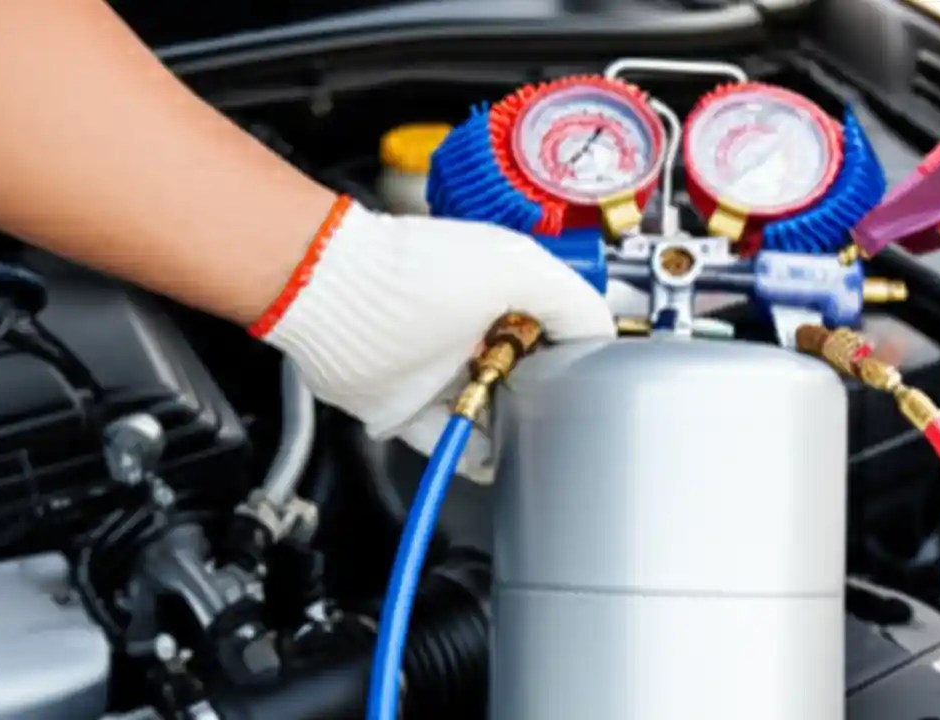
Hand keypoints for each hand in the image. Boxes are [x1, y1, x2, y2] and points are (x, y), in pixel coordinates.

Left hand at [253, 197, 613, 455]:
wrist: (338, 297)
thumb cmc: (416, 270)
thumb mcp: (520, 266)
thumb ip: (573, 302)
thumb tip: (601, 337)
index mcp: (501, 291)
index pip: (557, 329)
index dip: (577, 351)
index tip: (595, 374)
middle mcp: (470, 331)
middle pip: (526, 377)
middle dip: (549, 397)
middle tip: (568, 414)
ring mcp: (438, 370)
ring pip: (490, 413)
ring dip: (514, 432)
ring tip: (539, 445)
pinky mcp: (407, 408)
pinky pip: (448, 442)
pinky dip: (473, 457)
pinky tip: (496, 462)